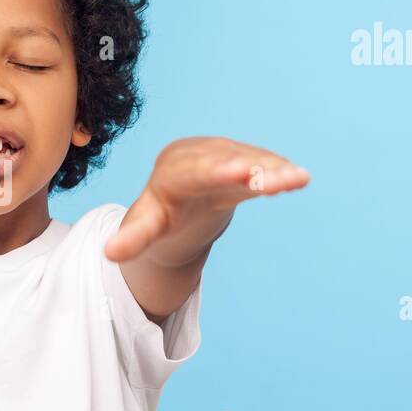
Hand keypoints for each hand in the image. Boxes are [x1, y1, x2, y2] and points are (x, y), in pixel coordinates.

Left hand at [105, 136, 309, 263]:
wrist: (179, 195)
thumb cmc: (161, 214)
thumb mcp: (145, 228)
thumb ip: (132, 238)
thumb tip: (110, 254)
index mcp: (173, 172)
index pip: (196, 171)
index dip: (218, 171)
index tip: (240, 173)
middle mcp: (200, 157)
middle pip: (228, 163)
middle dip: (253, 169)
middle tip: (277, 178)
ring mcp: (225, 156)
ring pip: (251, 162)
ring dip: (275, 170)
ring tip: (299, 179)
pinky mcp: (245, 162)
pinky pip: (264, 166)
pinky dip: (281, 172)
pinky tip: (301, 178)